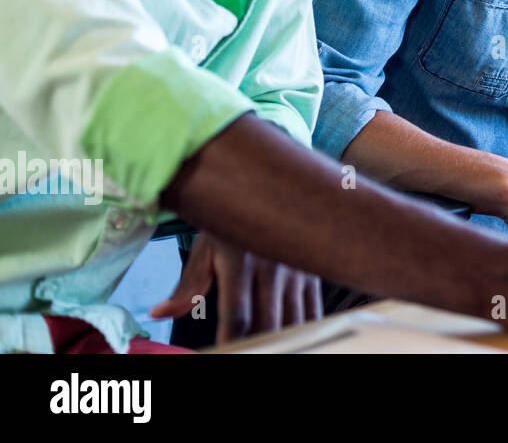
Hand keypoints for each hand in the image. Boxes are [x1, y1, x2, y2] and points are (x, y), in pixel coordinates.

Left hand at [149, 232, 322, 343]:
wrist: (269, 186)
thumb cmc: (231, 218)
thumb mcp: (205, 246)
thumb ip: (188, 285)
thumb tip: (160, 314)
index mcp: (240, 261)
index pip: (238, 315)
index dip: (231, 342)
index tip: (224, 353)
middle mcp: (272, 265)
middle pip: (268, 322)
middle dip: (256, 345)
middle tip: (245, 351)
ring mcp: (296, 268)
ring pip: (294, 319)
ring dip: (281, 339)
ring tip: (269, 346)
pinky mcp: (313, 269)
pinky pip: (314, 308)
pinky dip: (304, 327)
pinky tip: (293, 335)